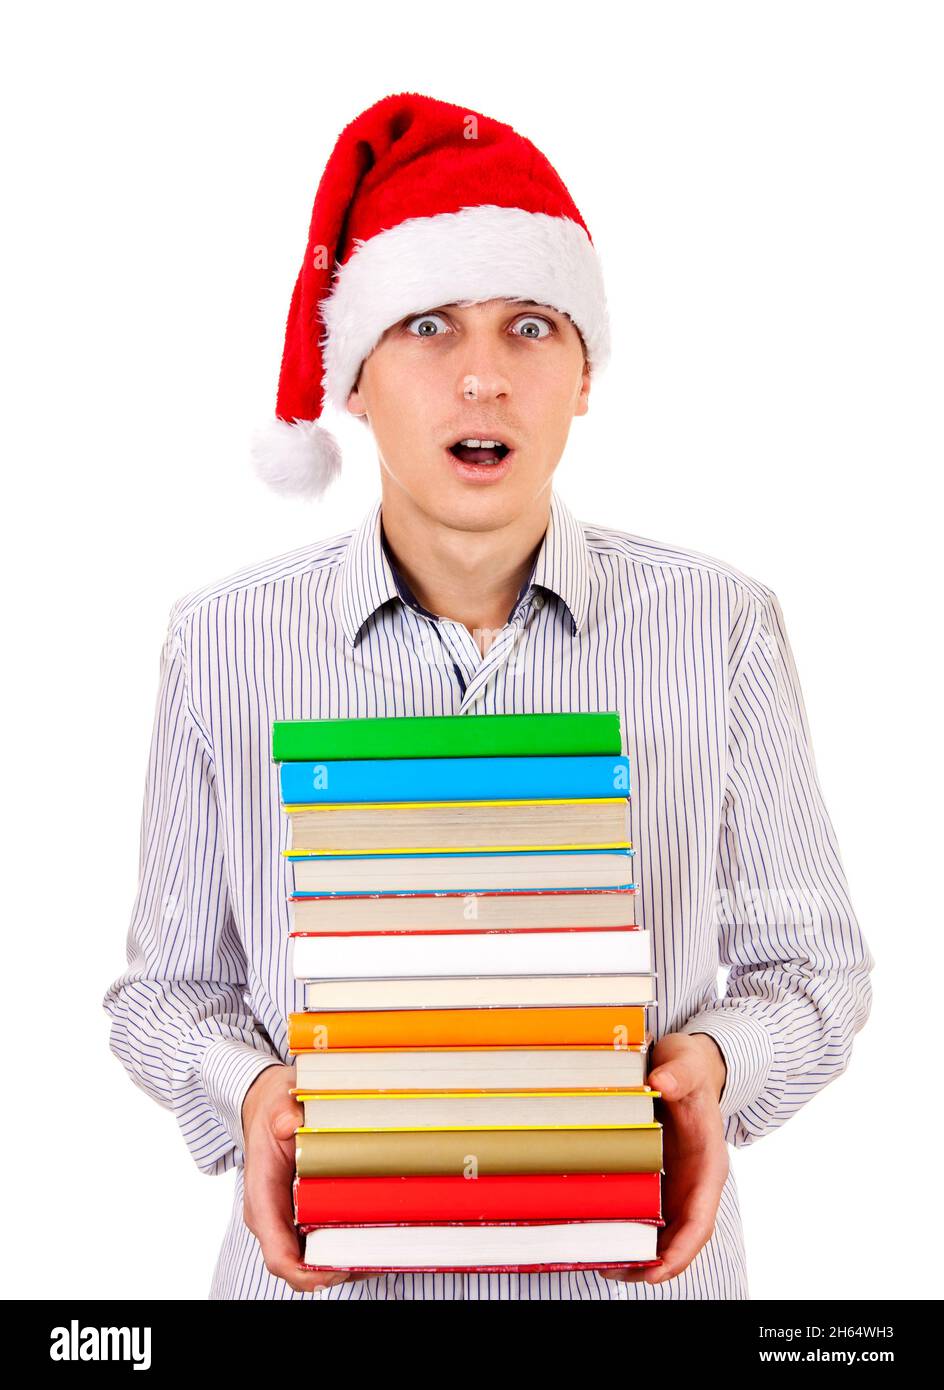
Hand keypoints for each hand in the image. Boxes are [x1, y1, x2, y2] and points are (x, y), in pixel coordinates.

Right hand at [240, 1063, 370, 1292]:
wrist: (265, 1106)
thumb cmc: (271, 1108)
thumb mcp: (276, 1102)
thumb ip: (282, 1112)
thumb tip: (289, 1123)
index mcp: (262, 1198)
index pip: (278, 1254)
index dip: (309, 1272)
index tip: (341, 1267)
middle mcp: (273, 1217)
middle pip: (300, 1267)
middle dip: (336, 1269)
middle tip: (376, 1257)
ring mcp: (287, 1219)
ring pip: (313, 1259)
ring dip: (346, 1261)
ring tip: (383, 1249)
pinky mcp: (302, 1214)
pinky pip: (321, 1242)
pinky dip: (346, 1245)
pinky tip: (374, 1235)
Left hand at [602, 1032, 729, 1286]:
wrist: (687, 1064)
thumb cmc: (689, 1066)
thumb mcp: (686, 1063)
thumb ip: (678, 1073)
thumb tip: (660, 1084)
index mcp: (708, 1163)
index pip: (700, 1219)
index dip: (680, 1250)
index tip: (656, 1270)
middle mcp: (694, 1182)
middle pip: (679, 1237)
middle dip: (652, 1263)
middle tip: (612, 1269)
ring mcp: (676, 1183)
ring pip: (662, 1231)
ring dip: (636, 1251)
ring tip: (600, 1261)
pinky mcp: (659, 1178)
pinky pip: (646, 1212)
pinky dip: (628, 1228)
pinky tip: (600, 1234)